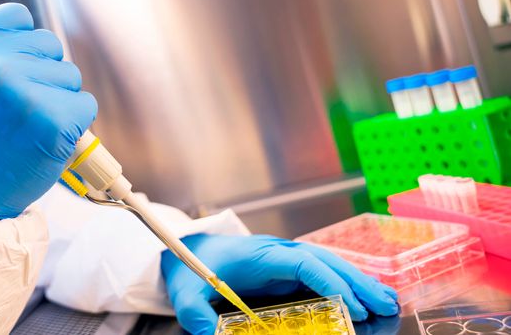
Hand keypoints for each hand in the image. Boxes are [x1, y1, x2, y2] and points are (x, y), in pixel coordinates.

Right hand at [0, 0, 96, 218]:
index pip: (20, 17)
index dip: (20, 45)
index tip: (9, 75)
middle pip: (49, 46)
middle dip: (40, 74)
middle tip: (14, 109)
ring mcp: (26, 93)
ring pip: (70, 76)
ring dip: (57, 100)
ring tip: (27, 126)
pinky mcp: (55, 121)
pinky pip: (84, 104)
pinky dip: (73, 124)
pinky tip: (45, 138)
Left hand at [160, 234, 399, 334]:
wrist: (187, 248)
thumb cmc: (190, 267)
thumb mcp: (187, 294)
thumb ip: (195, 313)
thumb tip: (208, 332)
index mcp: (258, 255)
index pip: (301, 262)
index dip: (328, 280)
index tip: (350, 304)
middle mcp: (277, 253)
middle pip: (324, 260)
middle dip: (356, 281)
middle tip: (384, 305)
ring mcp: (284, 258)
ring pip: (328, 263)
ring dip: (358, 280)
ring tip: (387, 301)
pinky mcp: (286, 268)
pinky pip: (321, 271)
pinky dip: (346, 281)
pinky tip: (366, 295)